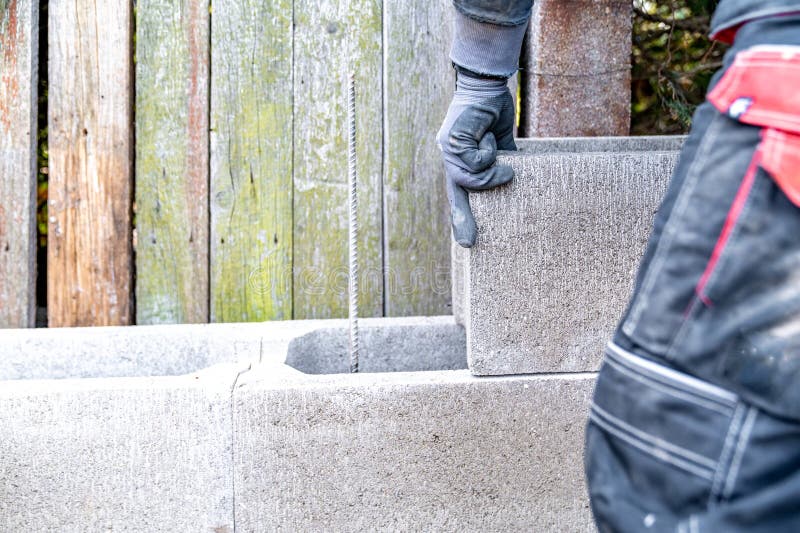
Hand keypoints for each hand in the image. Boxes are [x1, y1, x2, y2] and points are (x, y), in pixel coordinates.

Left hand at [437, 71, 516, 247]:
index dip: (461, 215)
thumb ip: (502, 161)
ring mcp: (447, 149)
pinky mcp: (451, 140)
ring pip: (468, 179)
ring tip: (501, 159)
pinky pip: (474, 162)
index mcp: (459, 159)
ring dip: (490, 171)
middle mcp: (448, 156)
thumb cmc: (492, 110)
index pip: (458, 192)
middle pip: (457, 192)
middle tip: (469, 243)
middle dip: (463, 218)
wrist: (487, 84)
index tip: (466, 241)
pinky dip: (487, 153)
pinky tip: (489, 138)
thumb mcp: (501, 142)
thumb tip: (513, 178)